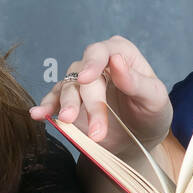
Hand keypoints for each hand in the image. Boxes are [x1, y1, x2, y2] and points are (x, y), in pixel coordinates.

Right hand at [28, 36, 171, 157]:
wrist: (138, 140)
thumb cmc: (151, 114)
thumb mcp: (155, 100)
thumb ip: (138, 82)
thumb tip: (116, 61)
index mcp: (121, 54)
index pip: (102, 51)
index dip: (92, 63)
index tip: (87, 79)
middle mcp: (97, 64)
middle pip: (84, 76)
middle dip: (90, 104)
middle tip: (97, 132)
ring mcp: (80, 82)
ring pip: (67, 88)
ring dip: (67, 107)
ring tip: (67, 122)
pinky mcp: (68, 101)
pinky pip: (53, 100)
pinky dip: (45, 107)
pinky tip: (37, 114)